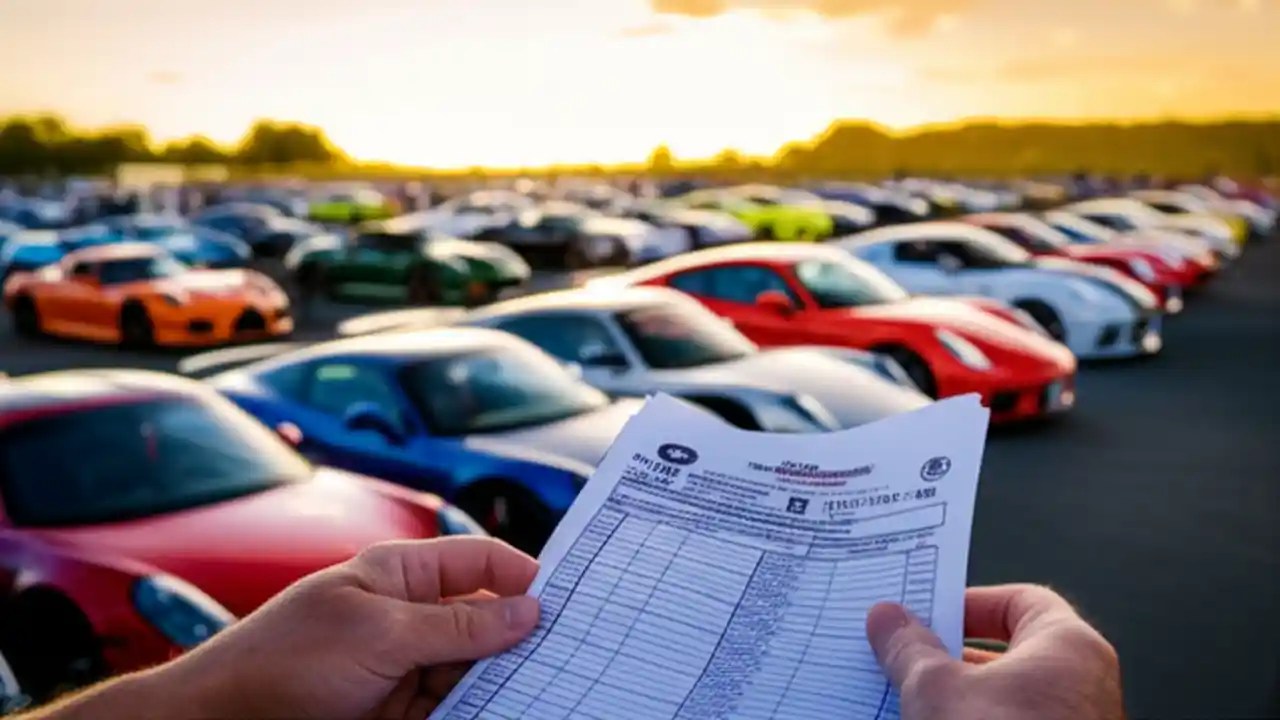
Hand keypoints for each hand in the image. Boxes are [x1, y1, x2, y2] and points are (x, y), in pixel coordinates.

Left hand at [164, 537, 540, 719]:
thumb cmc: (283, 661)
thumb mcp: (381, 634)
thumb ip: (458, 623)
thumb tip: (526, 610)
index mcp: (398, 574)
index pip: (477, 561)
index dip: (523, 574)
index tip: (570, 598)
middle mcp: (406, 617)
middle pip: (483, 619)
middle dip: (521, 635)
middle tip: (572, 651)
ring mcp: (402, 667)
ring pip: (474, 669)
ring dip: (505, 678)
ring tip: (552, 686)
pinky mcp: (397, 711)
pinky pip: (454, 706)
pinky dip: (480, 708)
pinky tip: (510, 707)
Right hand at [866, 584, 1123, 719]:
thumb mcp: (934, 690)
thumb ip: (909, 649)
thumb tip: (887, 618)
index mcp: (1070, 648)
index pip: (1020, 602)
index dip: (970, 603)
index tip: (926, 615)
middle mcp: (1085, 688)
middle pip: (1010, 654)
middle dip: (952, 657)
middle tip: (905, 657)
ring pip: (1008, 700)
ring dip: (958, 699)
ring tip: (907, 702)